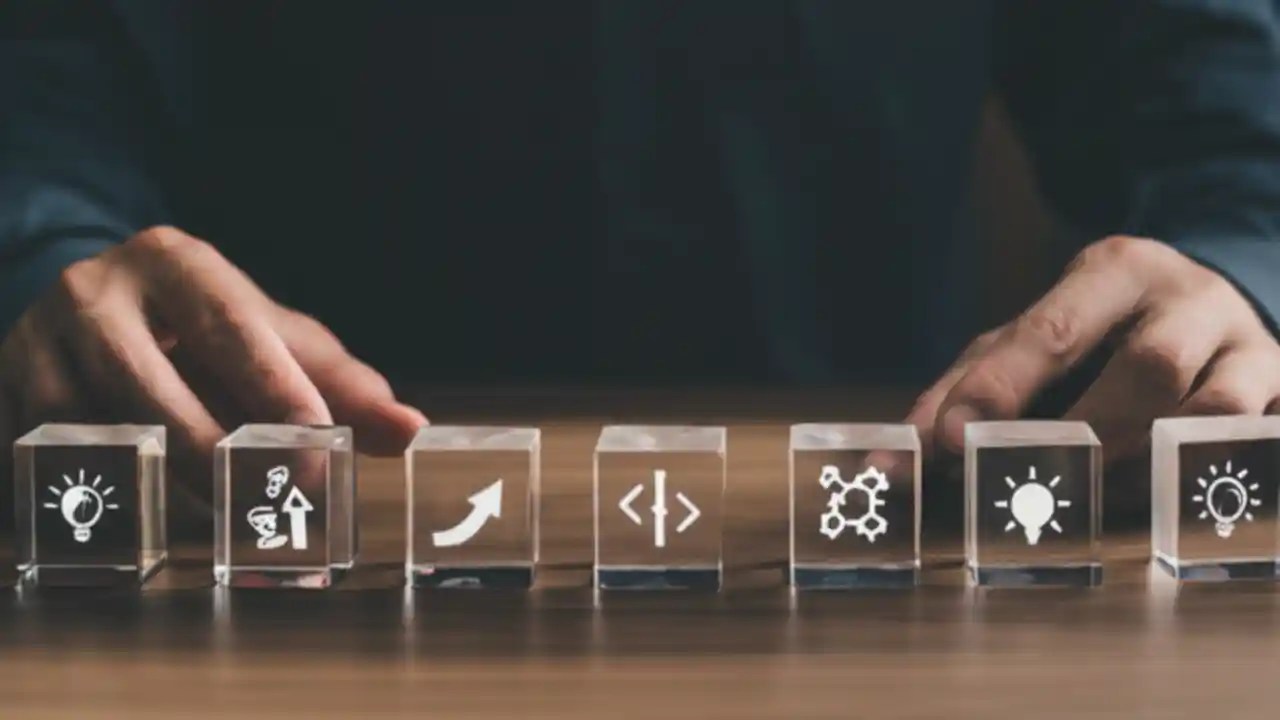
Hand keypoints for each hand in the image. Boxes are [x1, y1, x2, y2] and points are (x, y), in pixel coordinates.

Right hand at [0, 226, 425, 502]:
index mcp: (177, 263)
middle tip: (271, 505)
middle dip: (217, 456)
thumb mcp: (271, 336)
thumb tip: (411, 430)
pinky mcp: (6, 393)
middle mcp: (99, 293)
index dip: (276, 388)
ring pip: (96, 432)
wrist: (84, 298)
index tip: (318, 444)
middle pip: (154, 386)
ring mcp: (39, 344)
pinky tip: (144, 525)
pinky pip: (47, 462)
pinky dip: (100, 498)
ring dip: (162, 487)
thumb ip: (339, 383)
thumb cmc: (201, 325)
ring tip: (221, 522)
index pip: (231, 325)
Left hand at [909, 235, 1279, 460]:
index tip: (952, 440)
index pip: (1052, 330)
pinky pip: (1265, 439)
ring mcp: (1250, 345)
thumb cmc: (1100, 331)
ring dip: (1155, 458)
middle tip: (1038, 478)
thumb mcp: (1031, 339)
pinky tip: (1180, 490)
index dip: (1000, 388)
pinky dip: (1218, 468)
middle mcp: (1189, 297)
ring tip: (1107, 490)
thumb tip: (889, 457)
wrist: (1210, 299)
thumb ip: (961, 389)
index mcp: (1113, 270)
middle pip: (1148, 368)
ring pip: (1216, 407)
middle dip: (1089, 432)